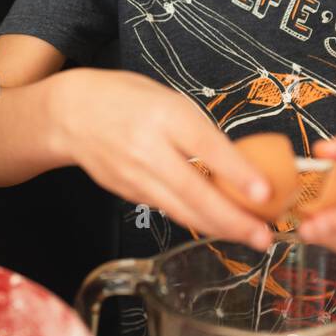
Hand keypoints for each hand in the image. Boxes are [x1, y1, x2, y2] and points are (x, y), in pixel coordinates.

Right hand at [51, 69, 274, 248]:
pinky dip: (196, 220)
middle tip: (264, 235)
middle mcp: (148, 148)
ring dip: (219, 228)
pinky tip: (218, 226)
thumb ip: (199, 130)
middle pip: (194, 192)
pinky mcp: (127, 194)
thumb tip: (238, 163)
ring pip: (182, 210)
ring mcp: (135, 175)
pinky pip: (168, 210)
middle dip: (233, 219)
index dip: (237, 172)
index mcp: (164, 114)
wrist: (70, 113)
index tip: (264, 192)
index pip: (206, 147)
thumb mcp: (168, 99)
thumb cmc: (125, 98)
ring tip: (250, 237)